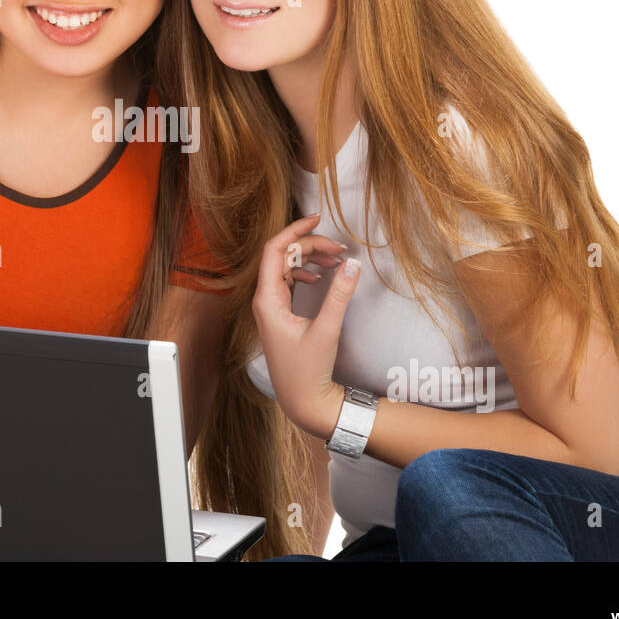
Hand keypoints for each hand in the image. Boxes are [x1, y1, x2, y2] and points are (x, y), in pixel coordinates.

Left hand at [253, 211, 361, 439]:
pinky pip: (289, 282)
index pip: (275, 250)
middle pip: (284, 256)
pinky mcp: (280, 314)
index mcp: (267, 300)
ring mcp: (271, 307)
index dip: (295, 230)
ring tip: (338, 259)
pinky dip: (307, 273)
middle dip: (311, 246)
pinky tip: (323, 277)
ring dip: (311, 259)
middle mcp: (264, 300)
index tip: (317, 218)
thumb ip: (340, 295)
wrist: (303, 400)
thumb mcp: (327, 330)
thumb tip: (353, 264)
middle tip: (341, 248)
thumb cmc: (309, 370)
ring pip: (288, 268)